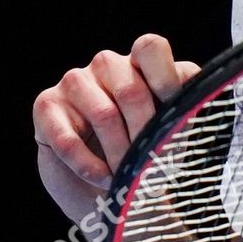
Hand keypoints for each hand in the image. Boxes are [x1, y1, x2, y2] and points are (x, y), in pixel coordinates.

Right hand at [32, 34, 199, 225]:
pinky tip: (102, 179)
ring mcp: (75, 81)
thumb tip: (195, 111)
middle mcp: (108, 65)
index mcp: (141, 64)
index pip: (151, 48)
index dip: (166, 80)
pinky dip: (89, 165)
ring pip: (103, 114)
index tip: (176, 118)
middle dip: (146, 135)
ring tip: (129, 178)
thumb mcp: (172, 135)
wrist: (108, 193)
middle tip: (152, 167)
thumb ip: (183, 116)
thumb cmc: (145, 157)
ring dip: (120, 155)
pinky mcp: (47, 105)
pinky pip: (67, 137)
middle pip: (131, 89)